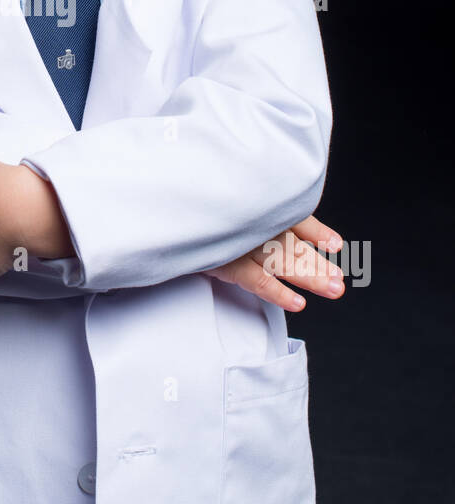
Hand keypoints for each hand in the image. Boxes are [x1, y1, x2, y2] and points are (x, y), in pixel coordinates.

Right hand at [202, 214, 343, 311]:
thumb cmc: (197, 209)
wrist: (164, 208)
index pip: (292, 217)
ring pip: (282, 260)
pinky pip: (256, 279)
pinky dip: (277, 292)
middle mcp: (251, 219)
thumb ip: (252, 211)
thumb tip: (282, 228)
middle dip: (317, 263)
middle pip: (291, 243)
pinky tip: (297, 303)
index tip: (335, 244)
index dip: (315, 231)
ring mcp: (239, 240)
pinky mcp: (223, 259)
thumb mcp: (224, 201)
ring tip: (332, 289)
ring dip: (308, 276)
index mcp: (255, 203)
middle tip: (338, 282)